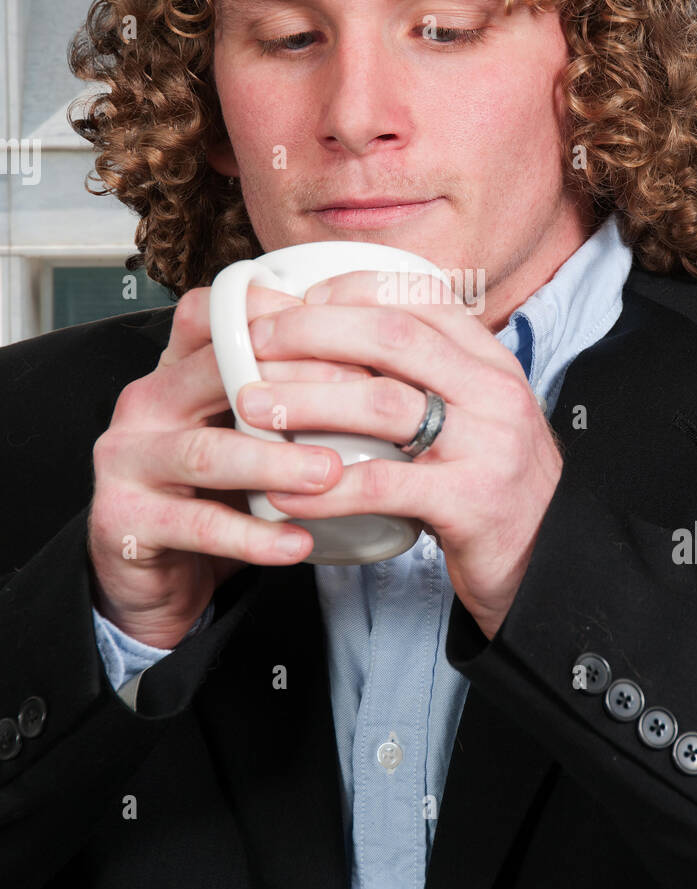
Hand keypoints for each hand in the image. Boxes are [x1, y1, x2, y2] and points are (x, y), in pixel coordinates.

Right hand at [87, 283, 373, 648]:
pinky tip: (300, 542)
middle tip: (364, 402)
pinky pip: (198, 527)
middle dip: (294, 384)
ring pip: (206, 453)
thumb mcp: (246, 430)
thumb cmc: (213, 492)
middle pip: (214, 372)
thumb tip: (379, 364)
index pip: (213, 315)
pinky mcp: (125, 522)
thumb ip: (286, 394)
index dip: (276, 318)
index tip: (344, 335)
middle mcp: (145, 403)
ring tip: (332, 474)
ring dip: (275, 462)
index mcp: (175, 368)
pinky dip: (254, 537)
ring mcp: (127, 462)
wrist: (150, 572)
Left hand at [238, 271, 564, 639]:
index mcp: (491, 359)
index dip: (351, 289)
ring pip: (382, 404)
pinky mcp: (470, 502)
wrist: (552, 559)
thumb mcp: (472, 414)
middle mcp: (494, 390)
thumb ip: (424, 376)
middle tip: (254, 342)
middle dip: (312, 331)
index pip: (420, 296)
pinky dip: (324, 488)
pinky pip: (383, 486)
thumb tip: (332, 338)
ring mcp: (486, 445)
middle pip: (391, 335)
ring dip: (305, 400)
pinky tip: (281, 494)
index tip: (299, 300)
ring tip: (251, 407)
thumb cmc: (490, 483)